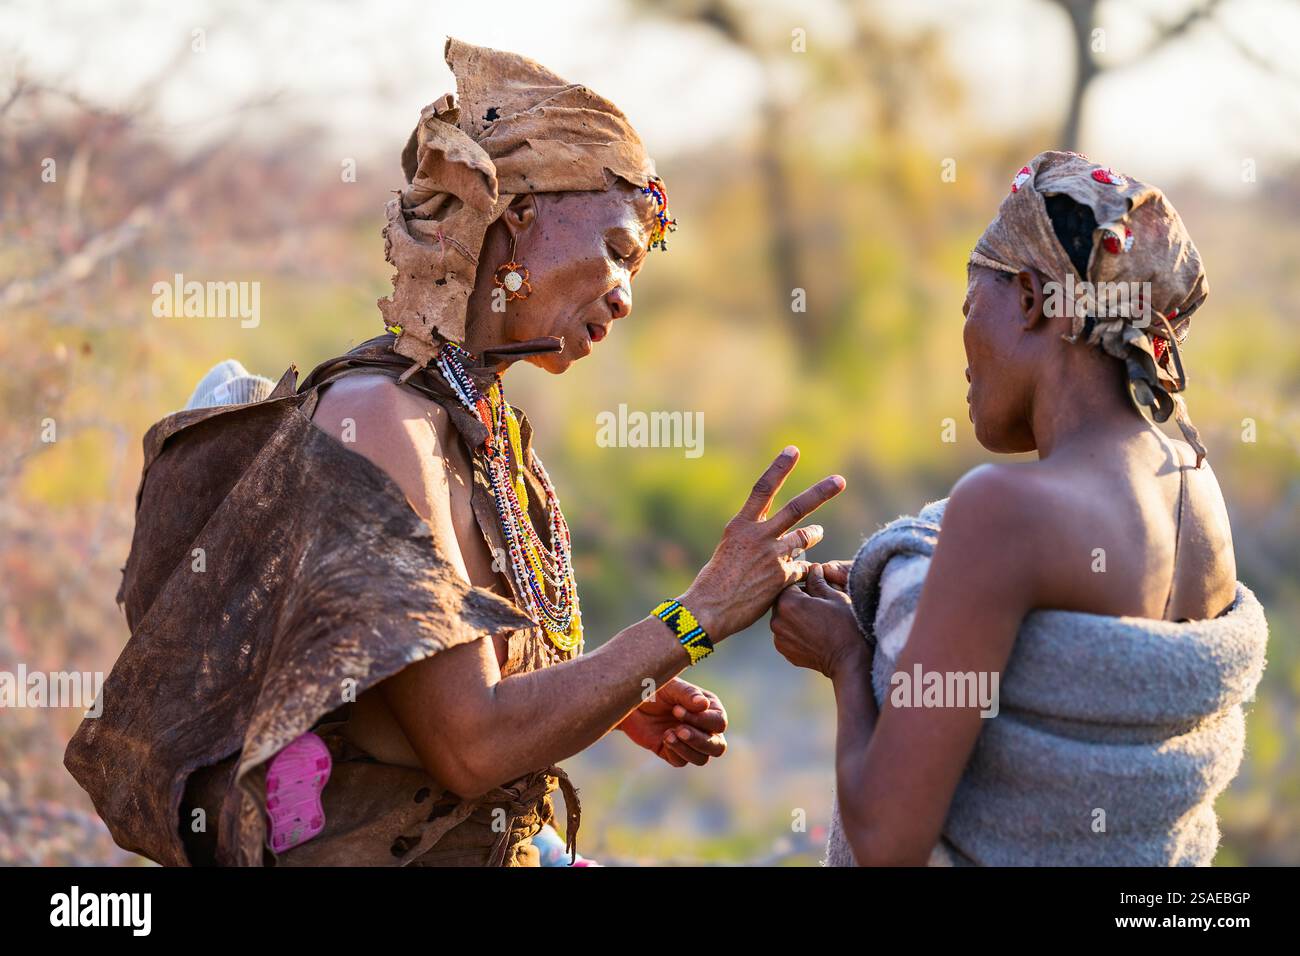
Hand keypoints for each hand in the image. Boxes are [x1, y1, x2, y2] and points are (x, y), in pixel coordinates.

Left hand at [618, 678, 727, 767]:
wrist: (629, 700)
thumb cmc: (654, 687)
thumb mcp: (670, 686)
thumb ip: (687, 693)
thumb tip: (704, 705)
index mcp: (710, 708)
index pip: (719, 722)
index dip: (702, 720)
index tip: (676, 710)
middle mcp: (704, 728)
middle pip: (717, 747)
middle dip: (699, 741)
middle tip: (679, 729)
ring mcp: (689, 742)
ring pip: (702, 759)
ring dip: (686, 749)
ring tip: (668, 734)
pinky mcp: (672, 753)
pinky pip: (681, 762)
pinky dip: (674, 752)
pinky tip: (663, 738)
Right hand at [681, 446, 844, 640]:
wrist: (709, 609)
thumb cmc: (714, 582)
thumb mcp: (728, 550)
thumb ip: (751, 539)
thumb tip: (772, 536)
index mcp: (740, 525)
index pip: (763, 488)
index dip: (779, 467)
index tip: (793, 450)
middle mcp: (758, 535)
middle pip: (796, 507)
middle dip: (821, 493)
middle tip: (840, 481)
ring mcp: (772, 555)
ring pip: (804, 538)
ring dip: (813, 534)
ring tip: (818, 531)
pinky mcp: (781, 576)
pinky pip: (802, 568)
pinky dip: (801, 571)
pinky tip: (796, 576)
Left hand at [771, 563, 867, 679]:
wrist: (849, 660)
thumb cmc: (846, 625)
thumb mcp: (835, 596)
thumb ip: (818, 581)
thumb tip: (813, 568)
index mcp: (788, 603)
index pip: (789, 583)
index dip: (803, 581)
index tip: (815, 585)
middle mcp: (777, 621)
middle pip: (783, 601)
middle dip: (797, 599)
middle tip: (818, 603)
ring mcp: (779, 638)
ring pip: (784, 618)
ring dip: (795, 615)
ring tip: (816, 619)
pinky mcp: (785, 650)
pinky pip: (786, 633)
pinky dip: (795, 630)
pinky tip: (813, 632)